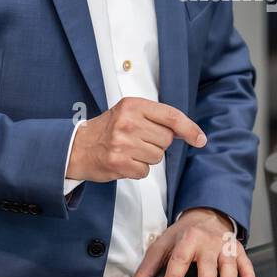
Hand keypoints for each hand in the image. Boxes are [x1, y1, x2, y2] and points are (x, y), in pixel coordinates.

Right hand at [67, 97, 206, 182]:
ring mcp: (123, 143)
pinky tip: (124, 162)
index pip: (171, 116)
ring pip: (157, 157)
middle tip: (138, 141)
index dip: (190, 129)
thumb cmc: (107, 130)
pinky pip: (145, 171)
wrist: (76, 147)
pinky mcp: (119, 163)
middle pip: (166, 139)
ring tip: (129, 151)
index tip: (200, 139)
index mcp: (133, 105)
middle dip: (157, 144)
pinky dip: (137, 170)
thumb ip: (156, 118)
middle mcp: (128, 122)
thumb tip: (190, 132)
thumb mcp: (129, 112)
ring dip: (147, 158)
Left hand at [132, 207, 256, 276]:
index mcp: (186, 239)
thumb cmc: (184, 234)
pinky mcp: (237, 249)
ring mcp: (223, 245)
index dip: (173, 276)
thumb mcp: (163, 244)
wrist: (206, 215)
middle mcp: (206, 242)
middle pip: (207, 262)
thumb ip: (150, 265)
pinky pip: (244, 261)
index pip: (179, 258)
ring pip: (228, 263)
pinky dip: (248, 273)